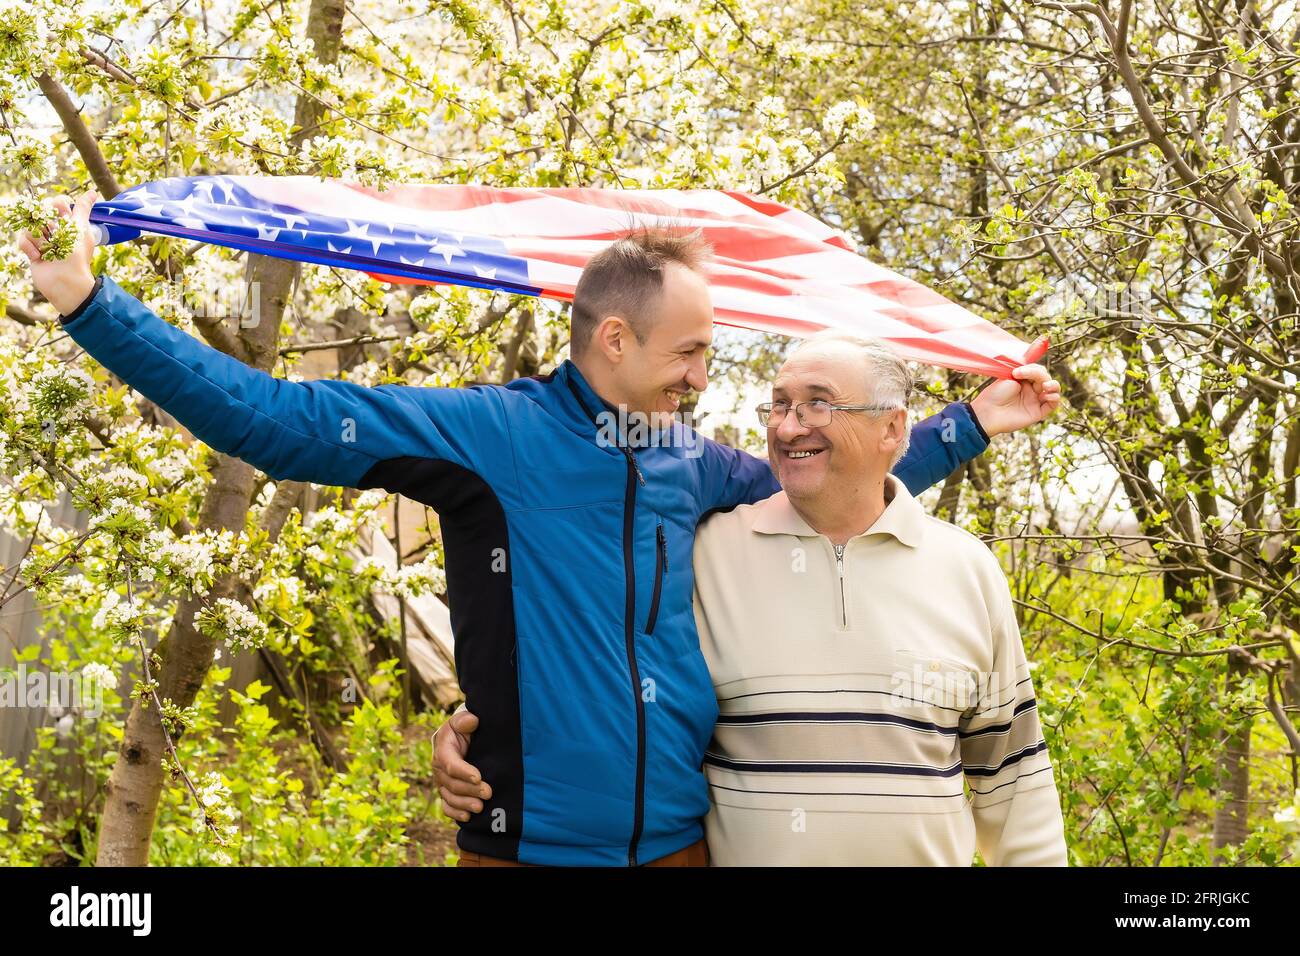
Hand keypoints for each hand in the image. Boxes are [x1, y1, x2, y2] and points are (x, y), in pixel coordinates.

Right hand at [16, 188, 99, 315]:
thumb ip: (83, 209)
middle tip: (55, 236)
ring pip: (31, 226)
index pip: (58, 203)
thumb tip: (93, 192)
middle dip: (47, 225)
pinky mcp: (32, 250)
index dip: (58, 205)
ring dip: (40, 239)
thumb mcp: (81, 229)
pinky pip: (23, 239)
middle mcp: (56, 230)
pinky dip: (30, 248)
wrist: (65, 280)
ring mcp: (43, 240)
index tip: (61, 211)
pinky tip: (39, 257)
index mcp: (69, 223)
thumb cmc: (77, 255)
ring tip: (49, 251)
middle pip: (41, 212)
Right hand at [433, 707, 489, 822]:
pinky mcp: (447, 791)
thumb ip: (465, 719)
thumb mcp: (464, 717)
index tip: (478, 777)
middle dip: (469, 790)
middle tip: (488, 793)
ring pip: (449, 797)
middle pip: (451, 783)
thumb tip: (471, 722)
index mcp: (442, 747)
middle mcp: (438, 766)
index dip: (463, 772)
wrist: (465, 734)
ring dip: (464, 804)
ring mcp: (442, 781)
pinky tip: (468, 818)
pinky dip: (455, 813)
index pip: (449, 763)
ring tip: (480, 808)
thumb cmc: (467, 725)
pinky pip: (447, 805)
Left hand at [968, 363, 1060, 436]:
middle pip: (1046, 378)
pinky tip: (1046, 395)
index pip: (1038, 370)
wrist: (988, 412)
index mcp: (1024, 379)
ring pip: (1054, 390)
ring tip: (1045, 386)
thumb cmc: (995, 394)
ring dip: (1054, 385)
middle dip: (1040, 375)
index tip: (1016, 372)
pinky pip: (1053, 404)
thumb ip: (1024, 369)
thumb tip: (1035, 361)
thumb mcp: (1009, 376)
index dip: (1032, 369)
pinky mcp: (1038, 412)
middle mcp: (1031, 389)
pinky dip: (1054, 398)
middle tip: (1025, 376)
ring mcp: (1035, 401)